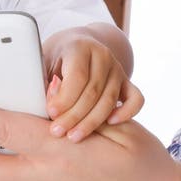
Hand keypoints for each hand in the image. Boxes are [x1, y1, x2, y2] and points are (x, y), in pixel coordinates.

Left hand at [43, 26, 143, 140]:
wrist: (78, 44)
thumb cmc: (56, 57)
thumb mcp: (45, 61)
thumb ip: (45, 81)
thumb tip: (45, 105)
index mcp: (80, 46)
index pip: (78, 76)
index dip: (64, 97)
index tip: (51, 113)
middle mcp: (102, 55)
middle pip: (93, 91)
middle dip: (74, 115)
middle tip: (57, 132)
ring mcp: (117, 68)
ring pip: (109, 100)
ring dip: (92, 122)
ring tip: (74, 137)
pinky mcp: (127, 81)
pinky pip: (136, 99)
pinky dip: (127, 113)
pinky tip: (111, 123)